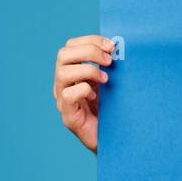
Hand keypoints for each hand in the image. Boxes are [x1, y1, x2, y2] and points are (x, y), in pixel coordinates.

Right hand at [54, 34, 113, 152]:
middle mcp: (63, 84)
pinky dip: (83, 90)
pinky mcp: (69, 117)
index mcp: (72, 72)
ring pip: (63, 73)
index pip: (71, 46)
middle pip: (63, 54)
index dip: (90, 40)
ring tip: (106, 79)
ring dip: (88, 70)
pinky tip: (96, 96)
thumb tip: (119, 45)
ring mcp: (63, 100)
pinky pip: (68, 95)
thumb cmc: (114, 108)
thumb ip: (109, 65)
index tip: (111, 45)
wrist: (115, 139)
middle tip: (109, 61)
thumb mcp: (112, 82)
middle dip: (89, 51)